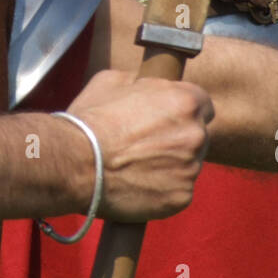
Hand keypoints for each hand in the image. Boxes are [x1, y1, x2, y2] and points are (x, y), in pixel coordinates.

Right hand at [63, 70, 212, 221]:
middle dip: (178, 138)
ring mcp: (191, 168)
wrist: (75, 163)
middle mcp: (195, 134)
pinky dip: (163, 189)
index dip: (183, 110)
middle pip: (198, 135)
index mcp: (185, 101)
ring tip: (138, 167)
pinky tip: (139, 185)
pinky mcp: (181, 197)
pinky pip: (179, 190)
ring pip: (189, 164)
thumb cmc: (91, 121)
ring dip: (171, 165)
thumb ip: (140, 81)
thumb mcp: (111, 80)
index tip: (168, 118)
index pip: (202, 104)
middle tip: (148, 145)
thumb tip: (142, 83)